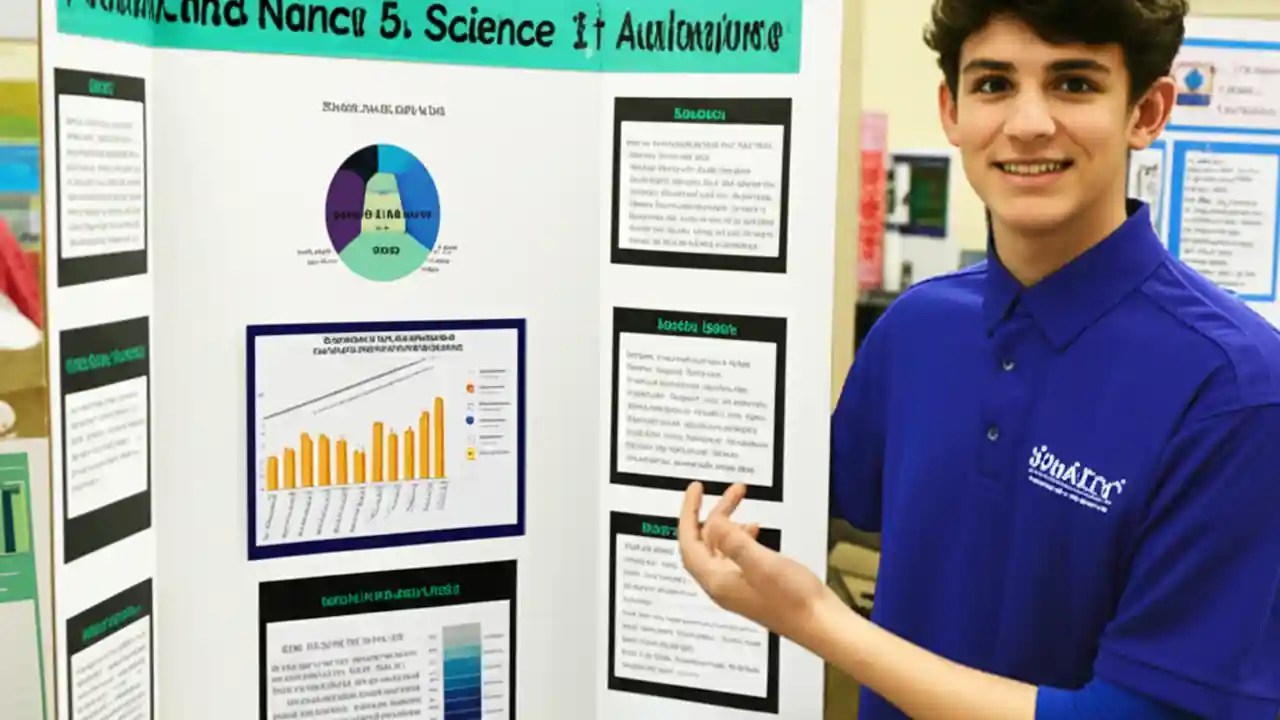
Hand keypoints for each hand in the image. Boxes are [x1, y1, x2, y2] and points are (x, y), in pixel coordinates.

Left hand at [677, 481, 829, 641]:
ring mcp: (737, 586)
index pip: (689, 543)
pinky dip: (741, 536)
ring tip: (742, 499)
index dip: (689, 513)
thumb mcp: (762, 564)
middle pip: (704, 542)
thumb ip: (734, 542)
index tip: (696, 490)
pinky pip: (736, 555)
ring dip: (729, 521)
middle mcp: (722, 585)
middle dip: (714, 512)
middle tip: (728, 490)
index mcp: (717, 581)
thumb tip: (713, 523)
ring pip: (722, 546)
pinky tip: (754, 528)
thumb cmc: (795, 600)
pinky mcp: (753, 586)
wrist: (821, 625)